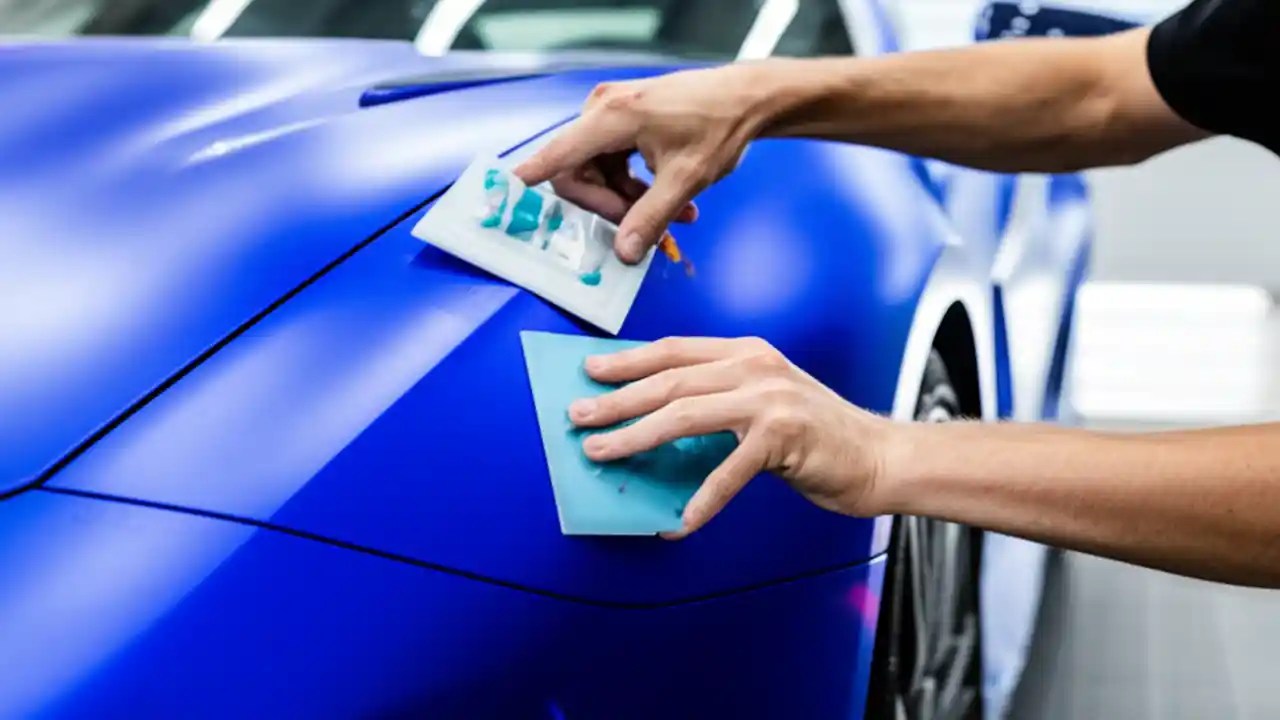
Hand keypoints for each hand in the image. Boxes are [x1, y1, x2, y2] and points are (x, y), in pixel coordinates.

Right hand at [512, 63, 772, 263]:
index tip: (504, 198)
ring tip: (676, 216)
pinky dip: (636, 185)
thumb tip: (624, 254)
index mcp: (612, 117)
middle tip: (645, 229)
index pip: (557, 156)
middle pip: (578, 172)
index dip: (529, 180)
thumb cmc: (720, 127)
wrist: (747, 99)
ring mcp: (613, 113)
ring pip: (598, 172)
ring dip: (629, 200)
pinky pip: (613, 162)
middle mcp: (604, 110)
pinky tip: (672, 200)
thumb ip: (651, 216)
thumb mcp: (686, 179)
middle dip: (609, 206)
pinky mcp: (625, 120)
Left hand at [567, 337, 895, 537]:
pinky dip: (700, 500)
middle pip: (668, 381)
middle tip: (579, 417)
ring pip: (684, 415)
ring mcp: (769, 400)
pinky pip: (727, 473)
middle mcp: (754, 367)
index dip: (627, 360)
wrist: (878, 457)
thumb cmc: (815, 436)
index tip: (589, 371)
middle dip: (616, 400)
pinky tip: (677, 520)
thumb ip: (717, 402)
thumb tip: (652, 425)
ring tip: (603, 453)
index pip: (672, 350)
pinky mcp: (783, 437)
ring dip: (636, 437)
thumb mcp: (763, 402)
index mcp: (745, 353)